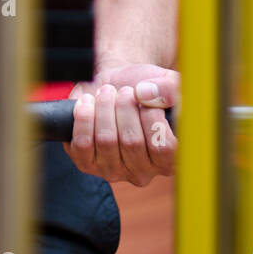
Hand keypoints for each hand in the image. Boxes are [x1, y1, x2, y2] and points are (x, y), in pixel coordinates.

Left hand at [63, 63, 179, 185]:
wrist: (115, 84)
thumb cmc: (144, 90)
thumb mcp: (166, 82)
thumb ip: (170, 88)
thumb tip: (147, 94)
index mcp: (167, 159)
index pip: (163, 146)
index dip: (152, 116)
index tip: (145, 97)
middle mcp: (142, 171)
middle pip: (132, 142)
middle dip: (125, 106)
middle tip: (124, 91)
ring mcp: (113, 170)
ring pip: (106, 141)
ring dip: (104, 108)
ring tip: (107, 93)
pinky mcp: (87, 163)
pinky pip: (83, 144)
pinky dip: (84, 118)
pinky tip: (88, 103)